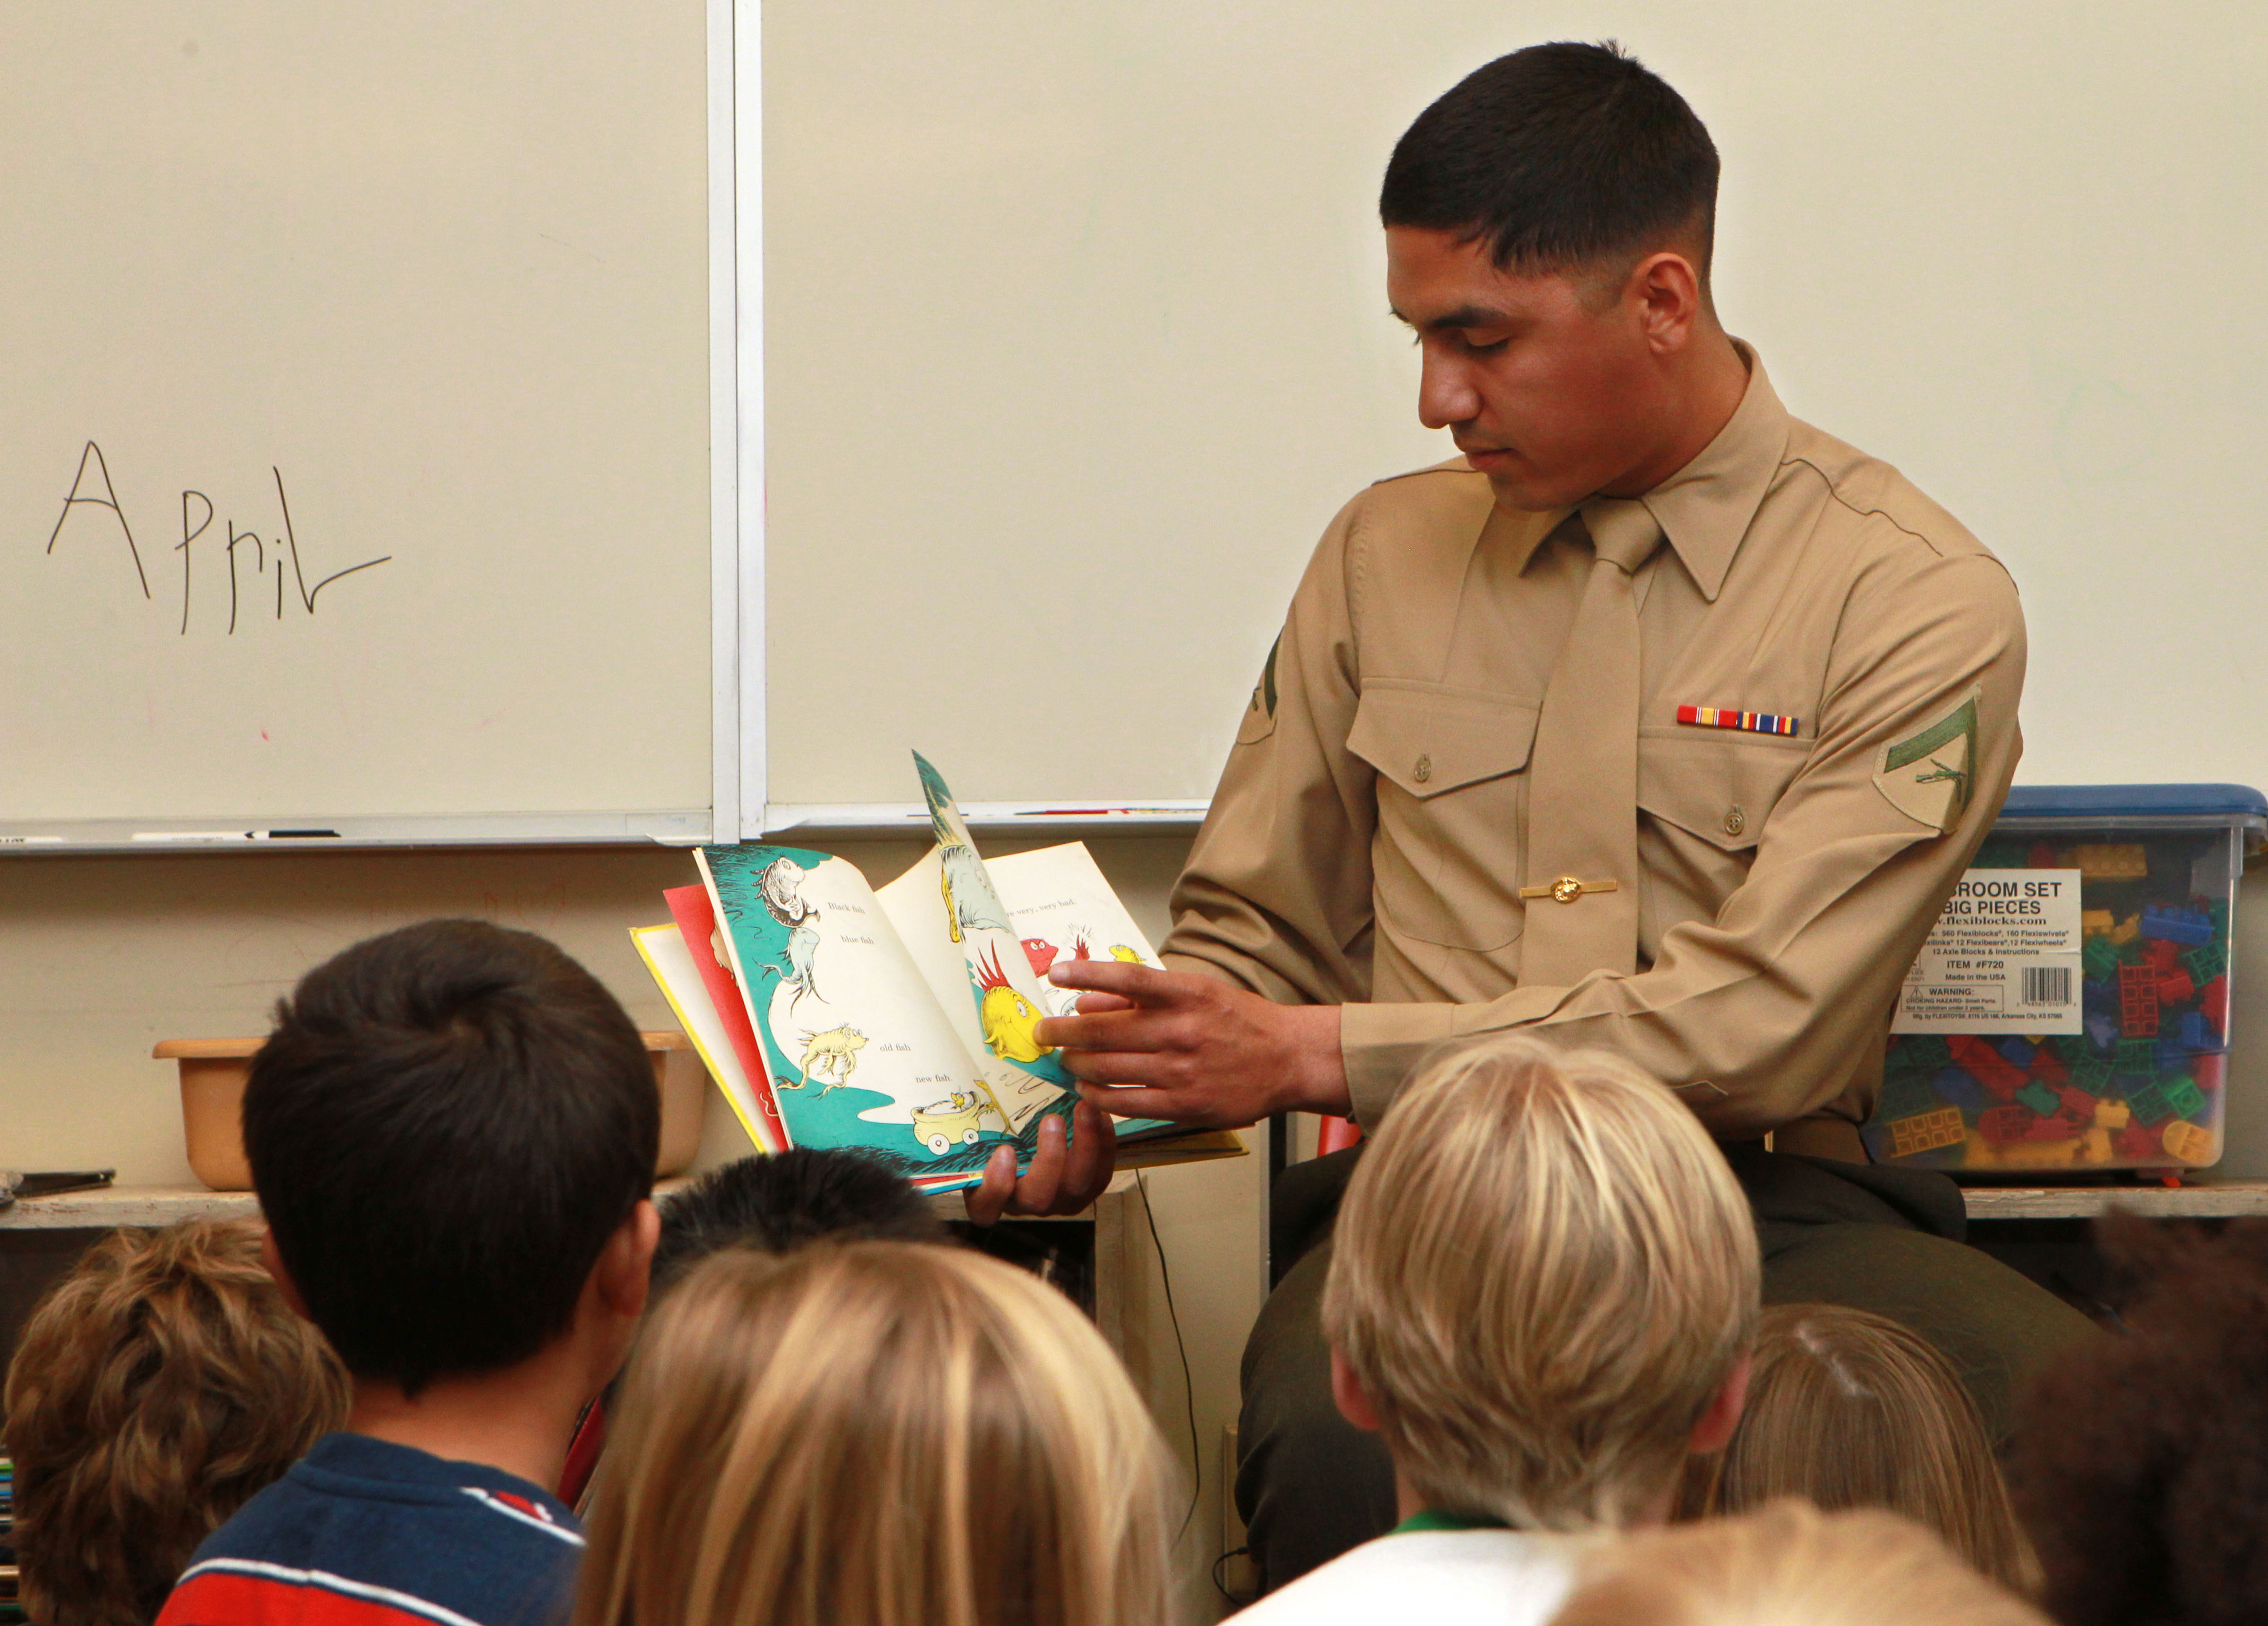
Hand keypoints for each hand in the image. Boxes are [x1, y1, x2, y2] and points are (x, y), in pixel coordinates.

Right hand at [963, 1097, 1116, 1223]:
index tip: (1004, 1151)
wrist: (1029, 1144)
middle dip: (1049, 1159)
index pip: (985, 1208)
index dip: (996, 1186)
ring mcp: (1059, 1202)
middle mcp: (1025, 1205)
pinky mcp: (1087, 1192)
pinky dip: (1103, 1144)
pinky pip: (1100, 1175)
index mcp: (989, 1198)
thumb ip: (982, 1127)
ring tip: (1083, 1107)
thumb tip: (981, 1082)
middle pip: (1038, 1197)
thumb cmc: (996, 1139)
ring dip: (1083, 1145)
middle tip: (1052, 1119)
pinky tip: (1099, 1114)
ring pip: (1075, 1187)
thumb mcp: (982, 1136)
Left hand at [1032, 961, 1349, 1125]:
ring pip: (1108, 1069)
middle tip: (1044, 1032)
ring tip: (1065, 1061)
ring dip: (1076, 1065)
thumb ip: (1141, 996)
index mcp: (1187, 994)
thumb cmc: (1238, 1020)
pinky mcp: (1183, 1105)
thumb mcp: (1196, 991)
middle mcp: (1183, 1030)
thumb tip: (1086, 1001)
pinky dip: (1097, 1096)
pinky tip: (1087, 1091)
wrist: (1287, 1059)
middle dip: (1063, 1032)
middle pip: (1105, 1030)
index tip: (1057, 973)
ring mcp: (1182, 1071)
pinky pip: (1125, 1102)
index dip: (1088, 974)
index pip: (1128, 979)